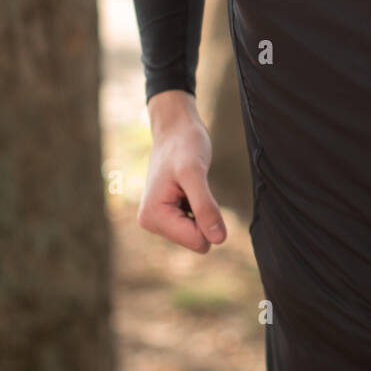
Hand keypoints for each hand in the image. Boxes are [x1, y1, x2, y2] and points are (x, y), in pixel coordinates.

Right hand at [139, 99, 226, 252]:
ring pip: (197, 234)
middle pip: (196, 240)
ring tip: (190, 186)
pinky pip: (195, 224)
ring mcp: (158, 219)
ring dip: (201, 209)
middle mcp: (151, 222)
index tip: (200, 191)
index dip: (209, 219)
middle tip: (195, 187)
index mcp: (153, 217)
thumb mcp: (195, 174)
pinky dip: (199, 206)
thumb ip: (205, 207)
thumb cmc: (184, 145)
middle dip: (204, 215)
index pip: (197, 242)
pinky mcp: (167, 214)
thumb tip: (218, 240)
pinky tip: (189, 188)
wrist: (175, 128)